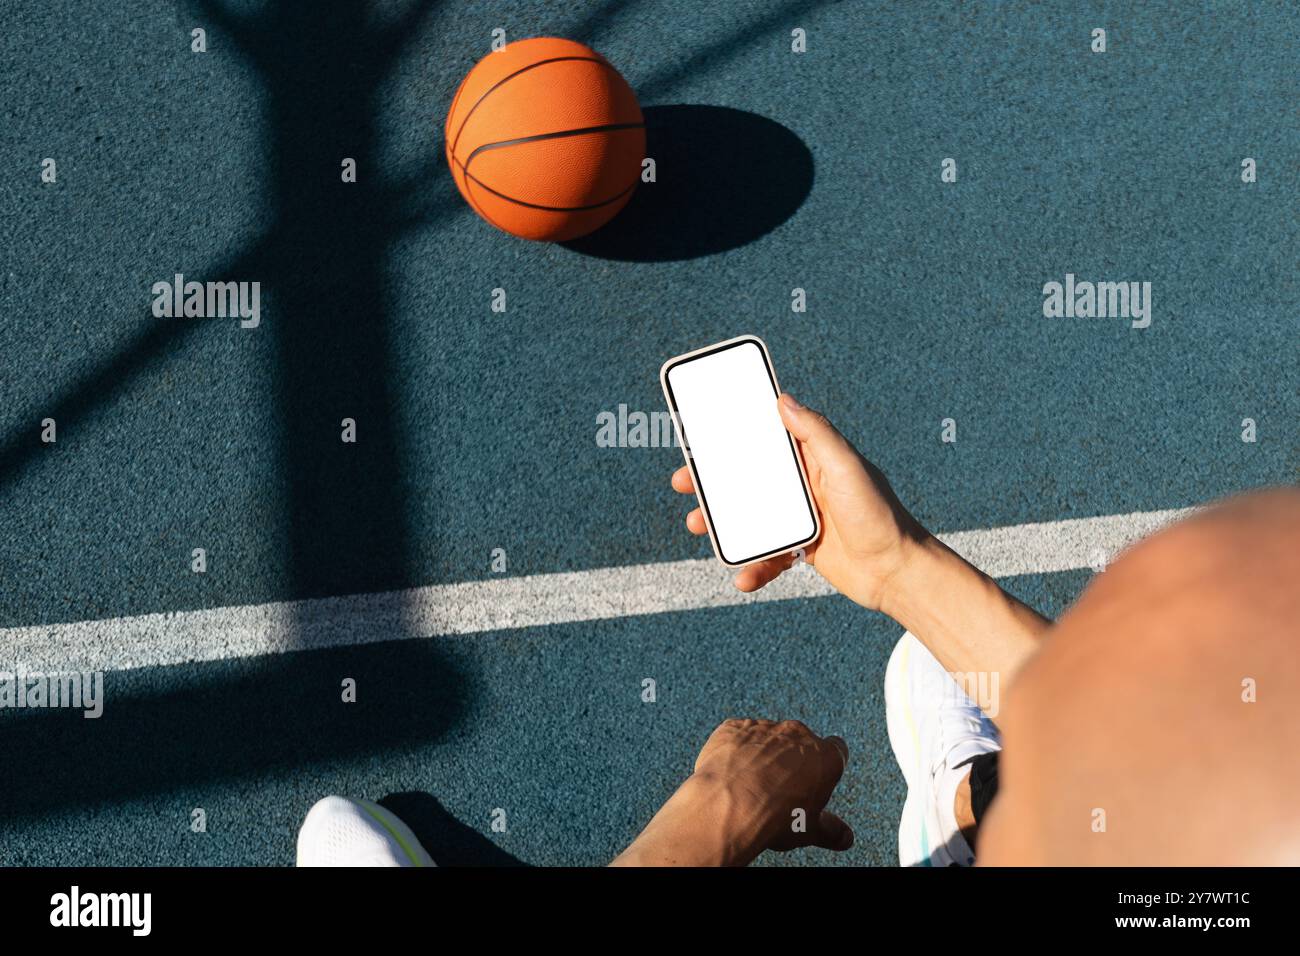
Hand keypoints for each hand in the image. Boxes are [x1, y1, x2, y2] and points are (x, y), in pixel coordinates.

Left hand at [612, 718, 851, 865]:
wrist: (725, 806)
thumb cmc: (768, 818)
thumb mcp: (807, 831)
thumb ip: (829, 828)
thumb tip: (843, 836)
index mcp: (823, 754)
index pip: (837, 751)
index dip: (822, 770)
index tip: (810, 787)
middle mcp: (795, 732)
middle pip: (799, 742)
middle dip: (790, 762)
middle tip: (779, 791)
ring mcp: (762, 726)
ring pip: (767, 737)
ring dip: (761, 755)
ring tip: (750, 786)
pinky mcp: (731, 725)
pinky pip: (737, 734)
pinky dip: (733, 749)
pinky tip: (726, 773)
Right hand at [672, 393, 927, 610]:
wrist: (897, 571)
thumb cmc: (880, 513)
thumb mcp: (848, 466)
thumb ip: (816, 433)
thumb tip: (784, 401)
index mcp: (812, 458)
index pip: (766, 438)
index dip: (732, 433)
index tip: (700, 431)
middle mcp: (803, 485)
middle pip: (746, 478)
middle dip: (712, 481)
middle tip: (683, 481)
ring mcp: (799, 518)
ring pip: (748, 517)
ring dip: (721, 522)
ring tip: (698, 525)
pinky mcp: (801, 550)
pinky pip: (767, 557)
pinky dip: (752, 566)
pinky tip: (743, 576)